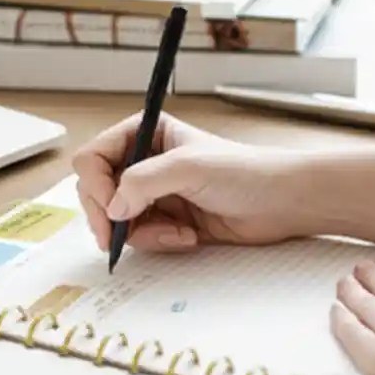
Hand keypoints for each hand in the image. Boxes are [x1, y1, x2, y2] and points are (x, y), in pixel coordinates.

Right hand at [71, 113, 310, 251]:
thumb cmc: (244, 172)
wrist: (282, 203)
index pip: (93, 158)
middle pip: (96, 191)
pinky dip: (157, 241)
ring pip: (115, 219)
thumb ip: (143, 181)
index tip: (112, 210)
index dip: (96, 185)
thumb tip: (112, 208)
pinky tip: (187, 236)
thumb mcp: (188, 167)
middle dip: (109, 216)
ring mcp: (152, 192)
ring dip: (141, 233)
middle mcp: (143, 160)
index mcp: (144, 134)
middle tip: (116, 238)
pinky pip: (139, 236)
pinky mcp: (164, 218)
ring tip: (176, 233)